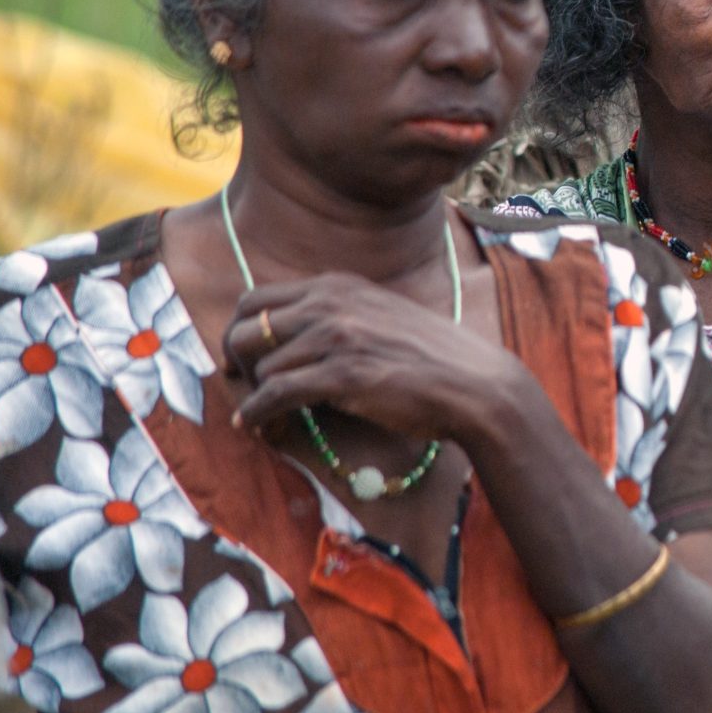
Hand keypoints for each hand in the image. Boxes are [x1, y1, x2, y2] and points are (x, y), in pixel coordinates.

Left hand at [225, 274, 531, 446]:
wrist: (474, 384)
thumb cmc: (432, 358)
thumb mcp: (380, 315)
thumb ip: (339, 315)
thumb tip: (295, 335)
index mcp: (338, 286)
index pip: (257, 299)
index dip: (240, 330)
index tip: (243, 357)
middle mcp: (331, 304)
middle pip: (247, 328)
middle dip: (237, 360)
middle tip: (244, 385)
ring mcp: (336, 338)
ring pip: (261, 366)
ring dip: (255, 396)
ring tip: (262, 417)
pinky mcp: (342, 376)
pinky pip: (275, 394)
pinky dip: (258, 413)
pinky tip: (256, 426)